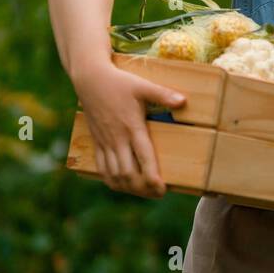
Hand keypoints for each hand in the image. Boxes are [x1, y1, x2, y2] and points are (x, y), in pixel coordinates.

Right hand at [71, 60, 185, 198]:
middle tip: (159, 193)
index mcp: (131, 127)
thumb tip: (183, 101)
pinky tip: (123, 186)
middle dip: (143, 188)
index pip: (143, 157)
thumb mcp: (143, 86)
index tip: (162, 188)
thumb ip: (163, 94)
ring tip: (145, 193)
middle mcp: (117, 138)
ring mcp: (105, 142)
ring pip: (114, 174)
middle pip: (128, 173)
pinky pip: (101, 168)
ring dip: (129, 188)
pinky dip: (112, 181)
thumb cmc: (119, 82)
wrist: (90, 79)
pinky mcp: (97, 142)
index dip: (151, 176)